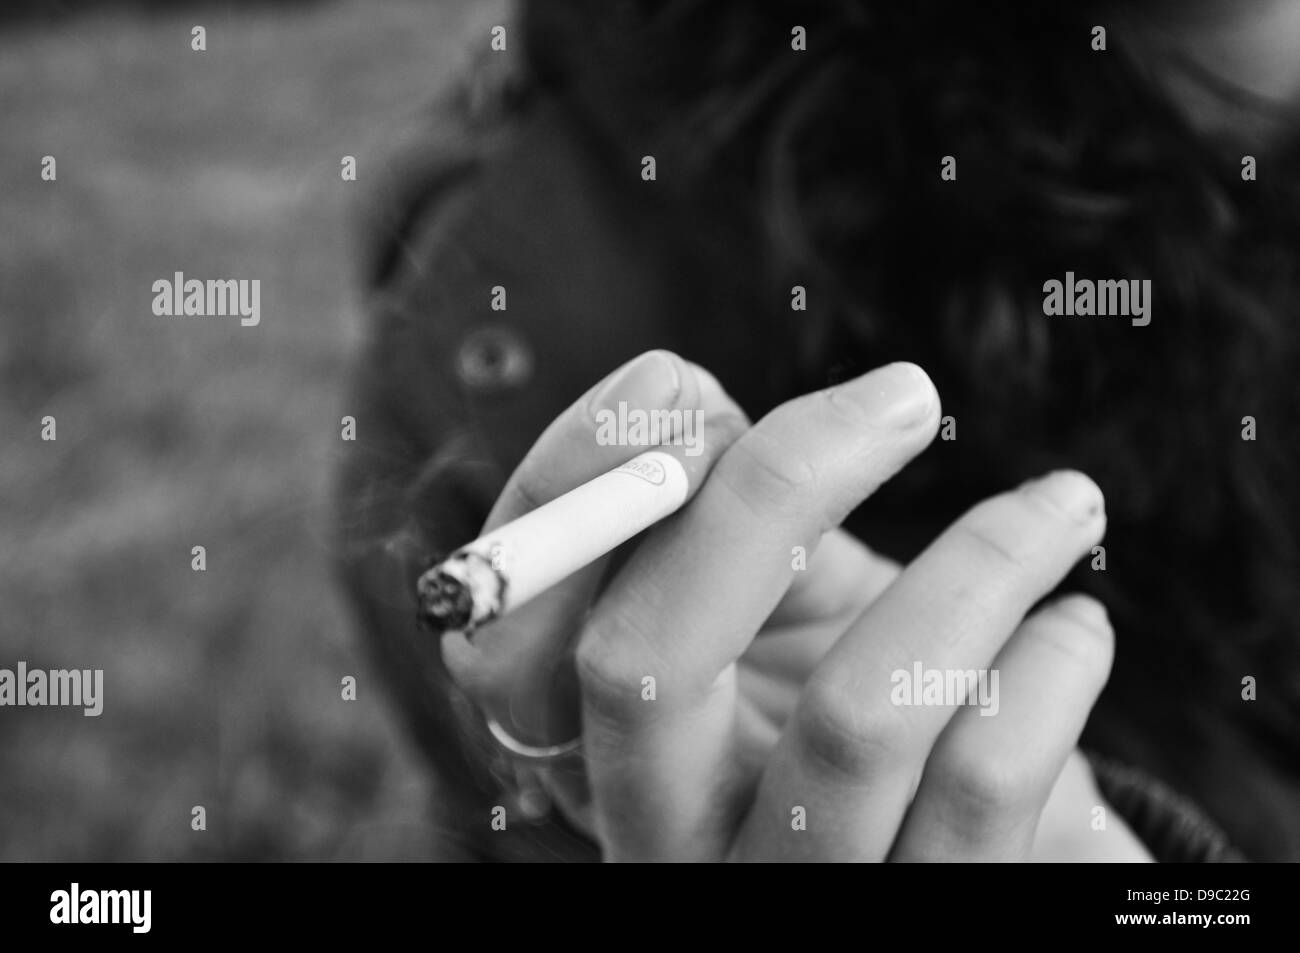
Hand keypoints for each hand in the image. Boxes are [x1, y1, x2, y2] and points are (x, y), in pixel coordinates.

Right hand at [443, 350, 1149, 860]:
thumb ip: (714, 512)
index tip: (680, 381)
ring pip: (853, 721)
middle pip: (638, 663)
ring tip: (1062, 510)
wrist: (965, 840)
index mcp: (594, 750)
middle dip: (763, 492)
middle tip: (902, 398)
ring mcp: (785, 897)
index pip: (504, 633)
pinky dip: (1050, 671)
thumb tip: (679, 397)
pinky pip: (983, 789)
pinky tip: (1072, 630)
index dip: (568, 486)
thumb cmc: (854, 694)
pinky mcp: (922, 921)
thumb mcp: (770, 605)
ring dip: (977, 569)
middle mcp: (659, 839)